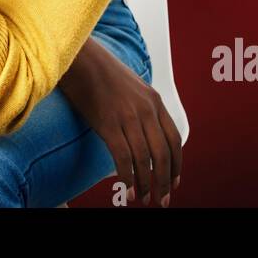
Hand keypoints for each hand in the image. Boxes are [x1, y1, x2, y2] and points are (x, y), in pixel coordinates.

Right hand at [59, 39, 181, 206]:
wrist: (81, 57)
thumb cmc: (102, 71)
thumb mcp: (133, 87)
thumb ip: (144, 108)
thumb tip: (145, 133)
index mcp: (155, 101)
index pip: (175, 140)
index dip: (176, 165)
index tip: (173, 183)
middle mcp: (146, 110)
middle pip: (162, 154)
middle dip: (163, 182)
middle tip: (160, 200)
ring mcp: (128, 117)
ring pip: (144, 159)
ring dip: (145, 184)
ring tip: (142, 199)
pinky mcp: (108, 123)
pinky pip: (123, 156)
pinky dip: (127, 176)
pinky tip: (126, 188)